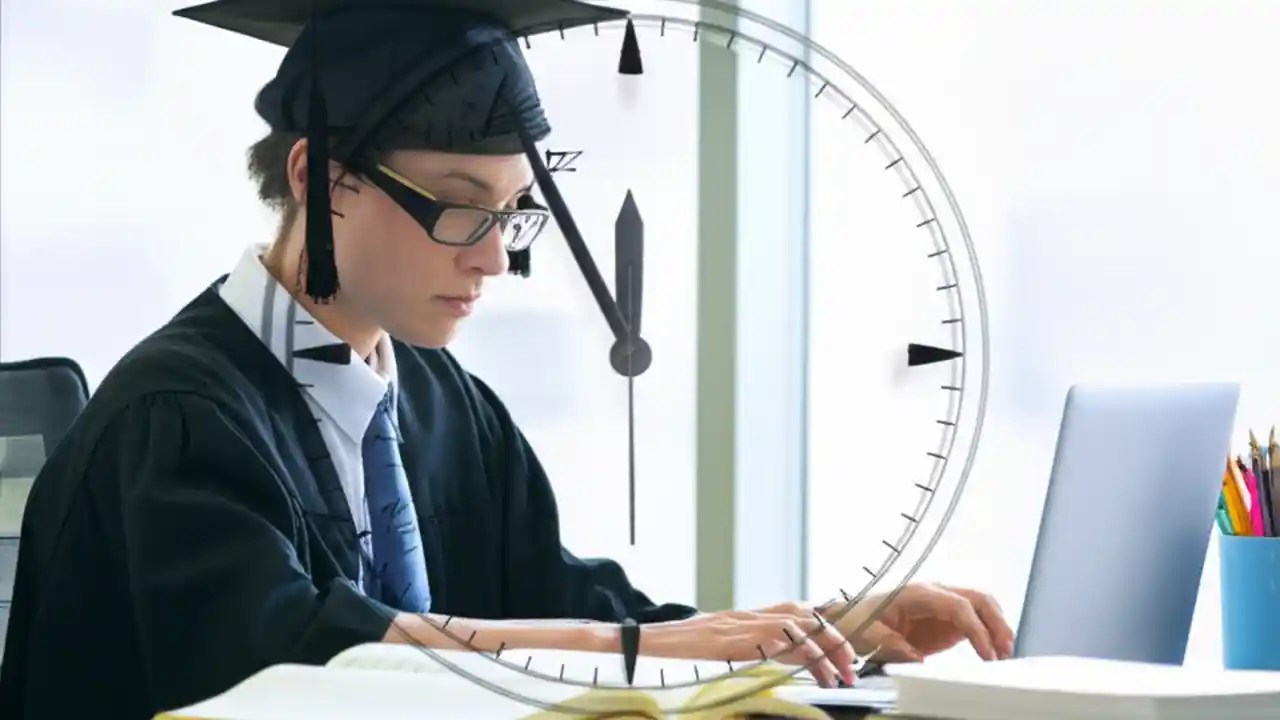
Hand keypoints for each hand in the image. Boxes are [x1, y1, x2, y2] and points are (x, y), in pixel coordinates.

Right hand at [639, 602, 857, 687]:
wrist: (633, 644)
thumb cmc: (669, 653)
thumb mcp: (711, 653)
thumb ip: (738, 654)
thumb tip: (769, 667)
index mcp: (741, 619)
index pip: (793, 612)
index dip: (823, 628)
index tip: (843, 653)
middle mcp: (742, 616)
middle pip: (802, 613)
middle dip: (834, 638)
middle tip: (852, 668)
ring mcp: (735, 625)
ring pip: (795, 623)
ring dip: (825, 647)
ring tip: (840, 675)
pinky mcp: (728, 639)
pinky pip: (775, 637)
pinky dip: (801, 651)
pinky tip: (813, 672)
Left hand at [823, 583, 1014, 662]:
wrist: (852, 619)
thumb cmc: (859, 622)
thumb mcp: (870, 635)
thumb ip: (893, 644)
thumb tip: (916, 657)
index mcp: (918, 593)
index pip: (958, 604)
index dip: (976, 628)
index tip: (986, 653)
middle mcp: (935, 592)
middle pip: (978, 598)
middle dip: (996, 622)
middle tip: (1005, 652)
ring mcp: (943, 603)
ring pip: (981, 605)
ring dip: (997, 626)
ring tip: (1005, 653)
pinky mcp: (945, 617)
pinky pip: (974, 618)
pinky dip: (988, 631)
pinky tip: (993, 650)